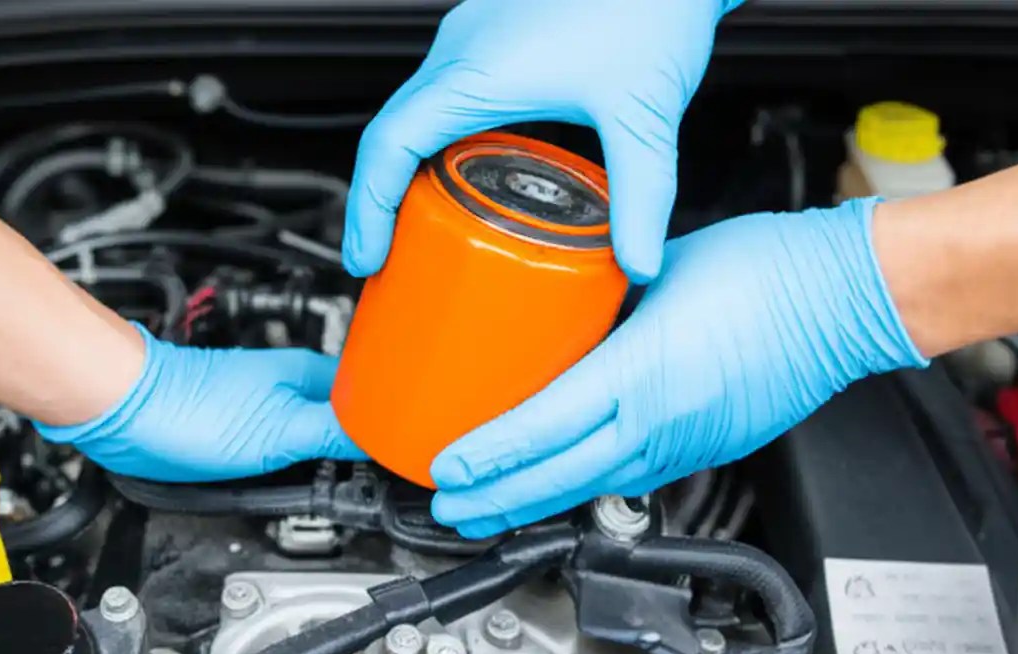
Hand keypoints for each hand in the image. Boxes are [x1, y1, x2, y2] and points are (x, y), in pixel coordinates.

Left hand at [33, 325, 364, 481]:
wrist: (125, 411)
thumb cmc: (189, 412)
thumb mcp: (280, 433)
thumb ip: (334, 434)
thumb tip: (382, 438)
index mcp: (311, 374)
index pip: (371, 395)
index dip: (389, 423)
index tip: (403, 449)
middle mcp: (293, 385)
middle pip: (346, 416)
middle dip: (362, 443)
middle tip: (378, 474)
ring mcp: (268, 405)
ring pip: (316, 431)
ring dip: (329, 455)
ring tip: (345, 479)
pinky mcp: (244, 425)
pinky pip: (285, 444)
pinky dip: (297, 462)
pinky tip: (298, 477)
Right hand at [343, 0, 742, 282]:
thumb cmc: (650, 0)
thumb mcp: (644, 111)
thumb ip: (642, 196)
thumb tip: (637, 263)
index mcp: (476, 71)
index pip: (388, 146)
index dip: (368, 209)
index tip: (367, 257)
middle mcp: (462, 50)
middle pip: (389, 133)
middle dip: (377, 202)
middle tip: (383, 258)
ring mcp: (475, 38)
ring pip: (413, 112)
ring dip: (403, 171)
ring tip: (414, 227)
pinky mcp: (497, 35)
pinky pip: (442, 95)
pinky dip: (435, 144)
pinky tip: (464, 174)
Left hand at [428, 199, 926, 537]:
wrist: (846, 297)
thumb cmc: (768, 270)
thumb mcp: (661, 269)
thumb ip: (604, 294)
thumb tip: (563, 304)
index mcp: (643, 372)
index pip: (546, 424)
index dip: (491, 454)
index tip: (449, 467)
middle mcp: (662, 421)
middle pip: (561, 477)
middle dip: (497, 500)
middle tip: (449, 510)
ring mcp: (686, 443)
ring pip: (595, 486)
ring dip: (537, 501)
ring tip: (491, 509)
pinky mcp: (705, 448)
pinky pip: (631, 478)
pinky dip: (586, 486)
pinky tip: (562, 484)